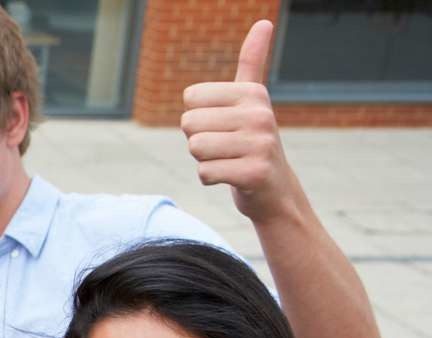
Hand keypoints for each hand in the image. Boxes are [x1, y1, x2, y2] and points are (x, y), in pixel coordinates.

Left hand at [181, 20, 298, 223]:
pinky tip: (231, 177)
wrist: (274, 190)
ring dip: (204, 160)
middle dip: (199, 140)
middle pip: (189, 124)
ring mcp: (260, 144)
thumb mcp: (252, 100)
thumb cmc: (252, 142)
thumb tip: (263, 22)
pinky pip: (205, 173)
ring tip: (228, 161)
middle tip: (225, 147)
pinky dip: (211, 178)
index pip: (191, 98)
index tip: (223, 126)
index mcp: (253, 93)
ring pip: (195, 149)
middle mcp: (260, 114)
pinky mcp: (254, 172)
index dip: (198, 117)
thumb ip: (252, 62)